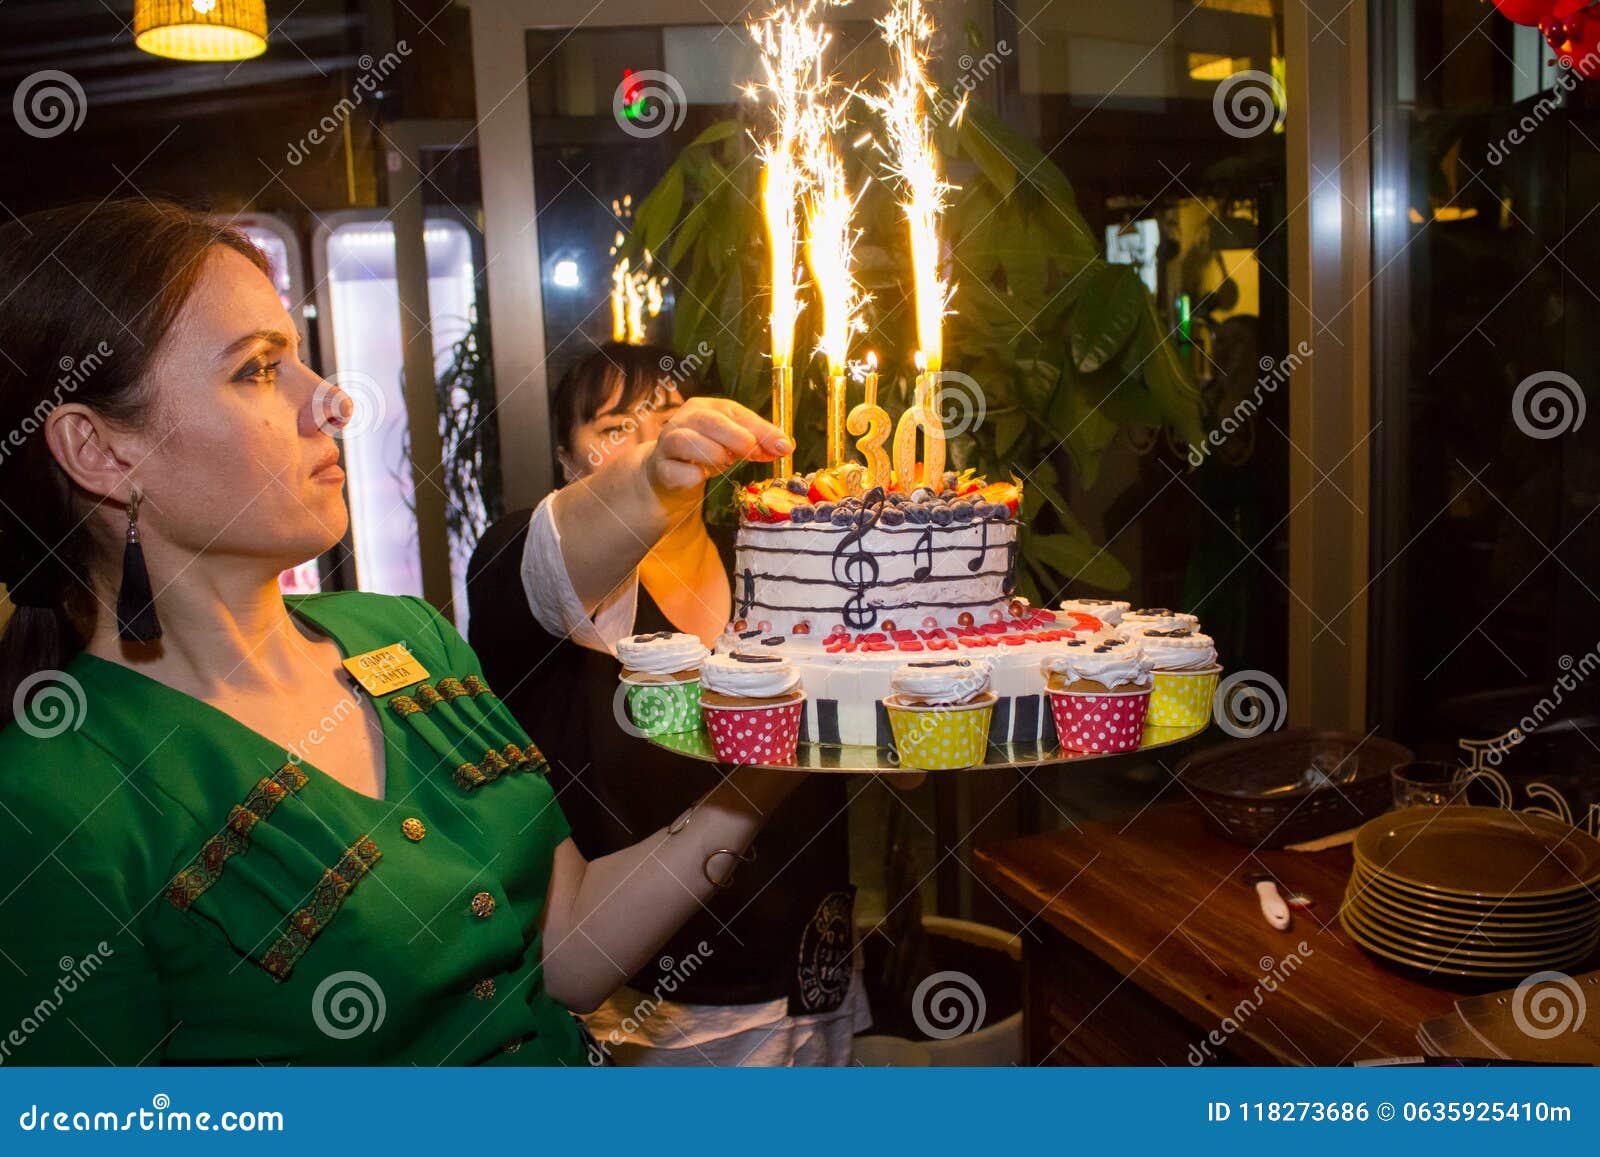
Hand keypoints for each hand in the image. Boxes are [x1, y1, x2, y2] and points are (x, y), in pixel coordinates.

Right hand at [644, 398, 791, 502]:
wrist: (667, 472)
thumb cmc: (705, 452)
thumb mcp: (733, 443)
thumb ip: (758, 442)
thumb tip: (786, 446)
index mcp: (706, 407)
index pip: (735, 412)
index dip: (761, 429)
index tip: (784, 446)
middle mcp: (684, 420)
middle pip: (708, 420)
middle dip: (735, 436)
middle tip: (752, 451)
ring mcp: (668, 443)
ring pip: (686, 441)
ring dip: (712, 453)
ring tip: (724, 463)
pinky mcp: (660, 468)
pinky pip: (674, 470)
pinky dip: (691, 475)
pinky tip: (700, 477)